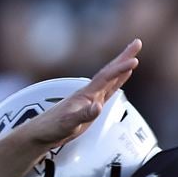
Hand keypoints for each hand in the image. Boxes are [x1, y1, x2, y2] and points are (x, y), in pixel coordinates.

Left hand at [23, 38, 140, 149]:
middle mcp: (89, 93)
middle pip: (109, 71)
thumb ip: (83, 115)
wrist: (40, 133)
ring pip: (110, 79)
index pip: (106, 78)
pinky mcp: (90, 107)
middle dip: (124, 57)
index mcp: (85, 95)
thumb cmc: (51, 128)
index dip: (120, 69)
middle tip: (137, 43)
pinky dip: (117, 81)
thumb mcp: (68, 123)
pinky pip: (108, 90)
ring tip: (133, 57)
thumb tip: (98, 107)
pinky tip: (122, 77)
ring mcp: (90, 99)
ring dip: (121, 67)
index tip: (134, 61)